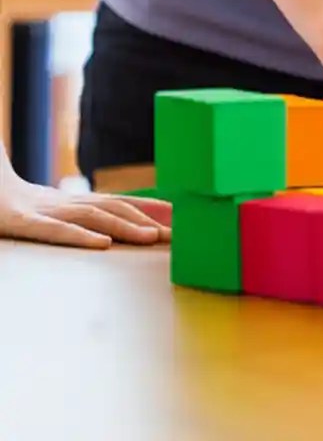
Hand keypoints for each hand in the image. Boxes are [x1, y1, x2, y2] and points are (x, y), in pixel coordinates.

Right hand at [0, 178, 170, 248]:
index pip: (121, 202)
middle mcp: (64, 203)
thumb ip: (78, 212)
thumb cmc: (10, 202)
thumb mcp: (49, 208)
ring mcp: (44, 211)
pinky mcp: (21, 221)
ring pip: (93, 218)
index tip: (183, 218)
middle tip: (181, 234)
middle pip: (115, 209)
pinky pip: (55, 230)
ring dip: (125, 227)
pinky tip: (102, 244)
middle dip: (150, 221)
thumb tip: (107, 224)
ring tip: (152, 237)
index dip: (152, 208)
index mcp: (73, 201)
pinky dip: (80, 236)